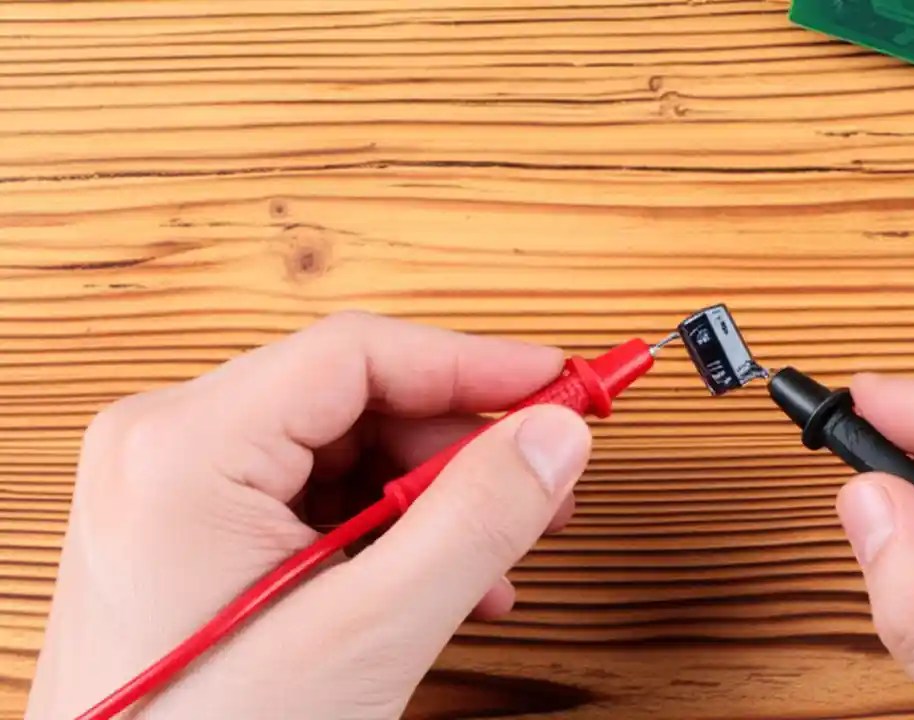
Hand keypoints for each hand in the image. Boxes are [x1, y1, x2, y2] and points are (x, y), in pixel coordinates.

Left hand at [29, 312, 590, 718]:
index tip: (557, 384)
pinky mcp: (193, 532)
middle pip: (355, 400)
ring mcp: (174, 489)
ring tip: (490, 561)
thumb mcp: (367, 633)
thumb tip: (555, 436)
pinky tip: (437, 582)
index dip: (473, 363)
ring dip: (431, 499)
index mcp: (184, 448)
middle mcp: (166, 447)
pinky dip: (386, 533)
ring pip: (343, 450)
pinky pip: (314, 497)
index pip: (358, 354)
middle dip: (458, 448)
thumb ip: (475, 521)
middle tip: (541, 482)